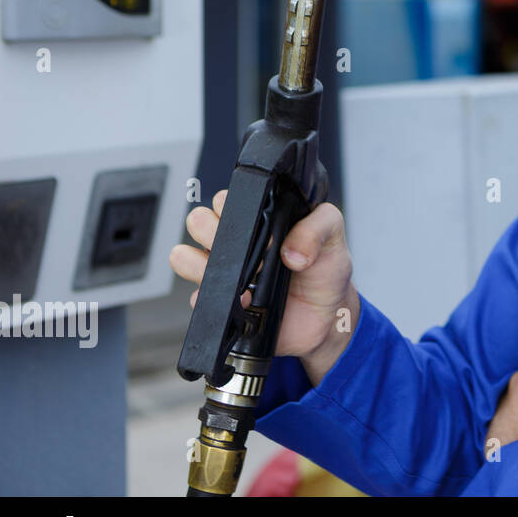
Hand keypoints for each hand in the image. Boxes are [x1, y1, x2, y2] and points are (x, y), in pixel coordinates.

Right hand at [169, 188, 359, 384]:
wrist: (326, 317)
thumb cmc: (326, 270)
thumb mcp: (333, 237)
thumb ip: (318, 227)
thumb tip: (291, 250)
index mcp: (257, 217)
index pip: (226, 199)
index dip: (238, 211)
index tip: (263, 230)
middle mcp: (235, 240)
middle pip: (197, 222)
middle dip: (215, 233)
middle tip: (248, 251)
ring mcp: (224, 271)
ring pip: (183, 256)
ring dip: (205, 266)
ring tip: (241, 277)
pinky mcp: (221, 302)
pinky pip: (195, 297)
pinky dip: (215, 299)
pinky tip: (243, 301)